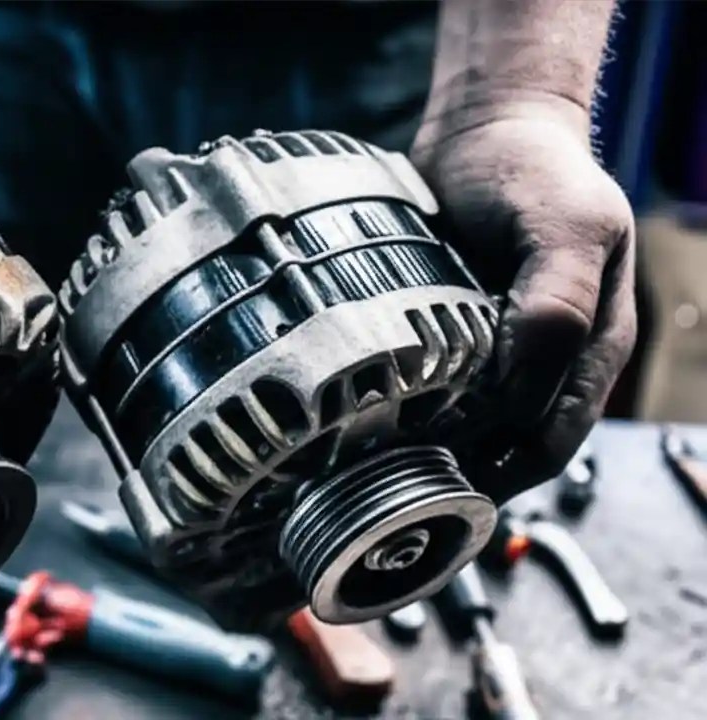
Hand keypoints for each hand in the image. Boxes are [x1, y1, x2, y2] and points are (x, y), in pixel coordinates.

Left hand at [410, 98, 636, 503]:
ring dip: (426, 445)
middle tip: (398, 481)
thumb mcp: (568, 226)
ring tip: (374, 460)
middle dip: (461, 469)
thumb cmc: (539, 171)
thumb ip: (558, 303)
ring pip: (463, 422)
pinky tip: (364, 411)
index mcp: (592, 346)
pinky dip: (402, 404)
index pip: (553, 438)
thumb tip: (524, 387)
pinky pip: (428, 383)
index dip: (507, 470)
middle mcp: (545, 358)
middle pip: (506, 444)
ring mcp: (494, 346)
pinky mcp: (446, 329)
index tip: (450, 484)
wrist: (487, 126)